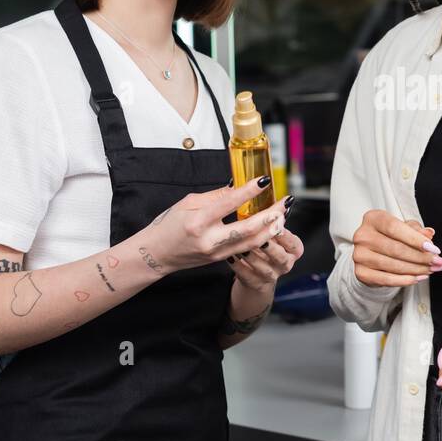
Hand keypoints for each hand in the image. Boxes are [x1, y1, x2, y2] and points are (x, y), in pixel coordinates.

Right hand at [141, 177, 290, 272]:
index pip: (229, 203)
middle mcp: (209, 239)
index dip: (249, 191)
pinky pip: (245, 249)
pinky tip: (270, 228)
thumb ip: (215, 196)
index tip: (264, 180)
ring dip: (271, 228)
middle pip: (248, 228)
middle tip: (285, 203)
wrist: (156, 254)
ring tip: (283, 214)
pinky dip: (260, 238)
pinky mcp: (220, 260)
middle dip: (271, 215)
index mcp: (198, 221)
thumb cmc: (168, 225)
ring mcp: (216, 252)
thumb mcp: (188, 203)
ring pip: (252, 242)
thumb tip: (238, 187)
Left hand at [228, 226, 303, 290]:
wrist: (259, 272)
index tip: (275, 225)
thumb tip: (274, 201)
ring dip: (251, 256)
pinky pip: (247, 276)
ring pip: (263, 267)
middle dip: (269, 247)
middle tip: (258, 237)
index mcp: (294, 250)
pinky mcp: (257, 284)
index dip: (284, 234)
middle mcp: (286, 264)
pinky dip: (238, 267)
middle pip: (280, 257)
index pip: (293, 243)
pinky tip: (230, 257)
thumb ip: (273, 222)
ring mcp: (272, 276)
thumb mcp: (274, 234)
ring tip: (240, 246)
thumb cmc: (267, 247)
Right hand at [352, 210, 441, 287]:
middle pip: (396, 248)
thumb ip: (415, 230)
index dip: (416, 239)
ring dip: (417, 269)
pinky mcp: (360, 273)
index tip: (434, 249)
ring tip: (432, 270)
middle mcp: (362, 235)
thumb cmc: (390, 237)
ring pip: (393, 265)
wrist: (371, 254)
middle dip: (421, 257)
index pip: (395, 228)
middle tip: (438, 262)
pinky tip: (418, 278)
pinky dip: (405, 280)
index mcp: (373, 218)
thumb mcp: (403, 228)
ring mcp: (359, 255)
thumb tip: (429, 233)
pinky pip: (386, 279)